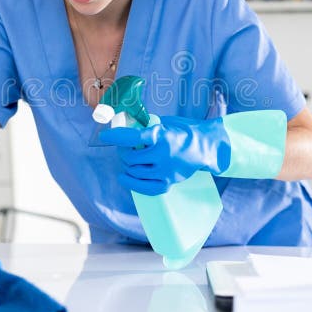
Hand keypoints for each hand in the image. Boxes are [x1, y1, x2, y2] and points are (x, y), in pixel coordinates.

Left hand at [99, 116, 230, 195]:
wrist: (206, 146)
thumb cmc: (185, 131)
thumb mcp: (166, 123)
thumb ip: (147, 127)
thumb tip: (126, 127)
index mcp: (161, 136)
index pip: (132, 137)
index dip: (115, 136)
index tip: (105, 136)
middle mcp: (162, 154)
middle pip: (130, 158)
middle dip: (123, 152)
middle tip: (125, 148)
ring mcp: (166, 170)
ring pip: (134, 172)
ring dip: (128, 166)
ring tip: (130, 159)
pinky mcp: (169, 181)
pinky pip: (146, 188)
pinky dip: (133, 183)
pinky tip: (126, 177)